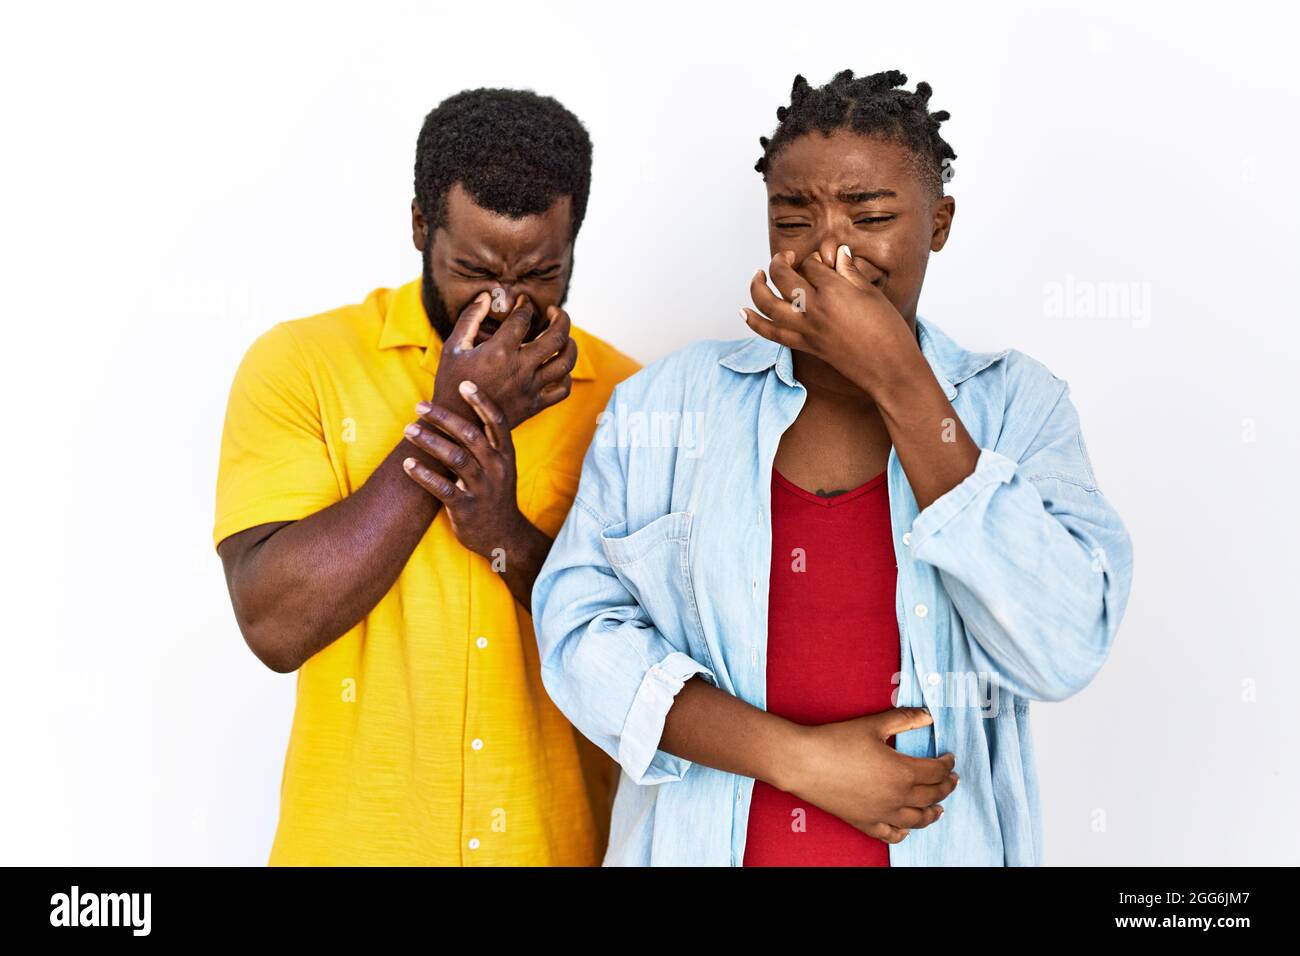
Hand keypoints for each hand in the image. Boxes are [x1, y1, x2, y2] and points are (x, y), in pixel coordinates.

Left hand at [400, 380, 527, 556]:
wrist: (502, 536)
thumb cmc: (495, 493)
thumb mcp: (501, 466)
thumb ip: (486, 442)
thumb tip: (463, 411)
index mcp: (505, 454)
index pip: (497, 422)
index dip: (481, 401)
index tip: (464, 383)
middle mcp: (496, 468)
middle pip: (470, 435)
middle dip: (443, 417)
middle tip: (420, 405)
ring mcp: (482, 488)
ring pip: (455, 459)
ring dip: (429, 442)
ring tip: (408, 430)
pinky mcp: (466, 508)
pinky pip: (443, 489)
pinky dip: (424, 475)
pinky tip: (407, 465)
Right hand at [433, 291, 578, 427]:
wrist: (456, 424)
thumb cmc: (451, 384)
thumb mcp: (454, 347)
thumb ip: (470, 319)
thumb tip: (485, 296)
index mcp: (500, 351)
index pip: (523, 318)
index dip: (525, 305)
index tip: (524, 302)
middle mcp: (520, 368)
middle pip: (556, 336)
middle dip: (561, 317)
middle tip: (555, 311)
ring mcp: (530, 388)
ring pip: (565, 362)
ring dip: (570, 344)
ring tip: (564, 336)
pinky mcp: (534, 405)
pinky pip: (562, 390)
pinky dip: (565, 376)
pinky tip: (558, 367)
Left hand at [743, 245, 923, 397]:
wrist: (888, 368)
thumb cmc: (888, 331)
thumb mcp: (871, 293)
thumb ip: (851, 272)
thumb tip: (840, 253)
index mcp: (834, 290)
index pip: (810, 263)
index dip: (812, 257)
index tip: (820, 259)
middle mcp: (814, 308)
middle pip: (783, 276)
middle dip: (780, 262)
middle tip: (786, 257)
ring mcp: (806, 328)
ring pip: (767, 303)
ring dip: (757, 287)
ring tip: (757, 275)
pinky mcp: (805, 345)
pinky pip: (770, 333)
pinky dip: (754, 321)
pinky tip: (743, 311)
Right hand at [779, 706, 958, 843]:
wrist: (803, 763)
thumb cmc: (836, 740)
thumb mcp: (873, 724)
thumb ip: (904, 719)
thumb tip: (928, 716)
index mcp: (902, 772)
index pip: (936, 772)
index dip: (947, 764)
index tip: (949, 758)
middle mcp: (897, 798)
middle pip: (932, 796)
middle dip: (946, 787)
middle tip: (951, 779)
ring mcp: (882, 814)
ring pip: (918, 820)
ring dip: (932, 813)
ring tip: (938, 808)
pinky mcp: (865, 823)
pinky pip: (892, 835)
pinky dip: (904, 832)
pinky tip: (907, 827)